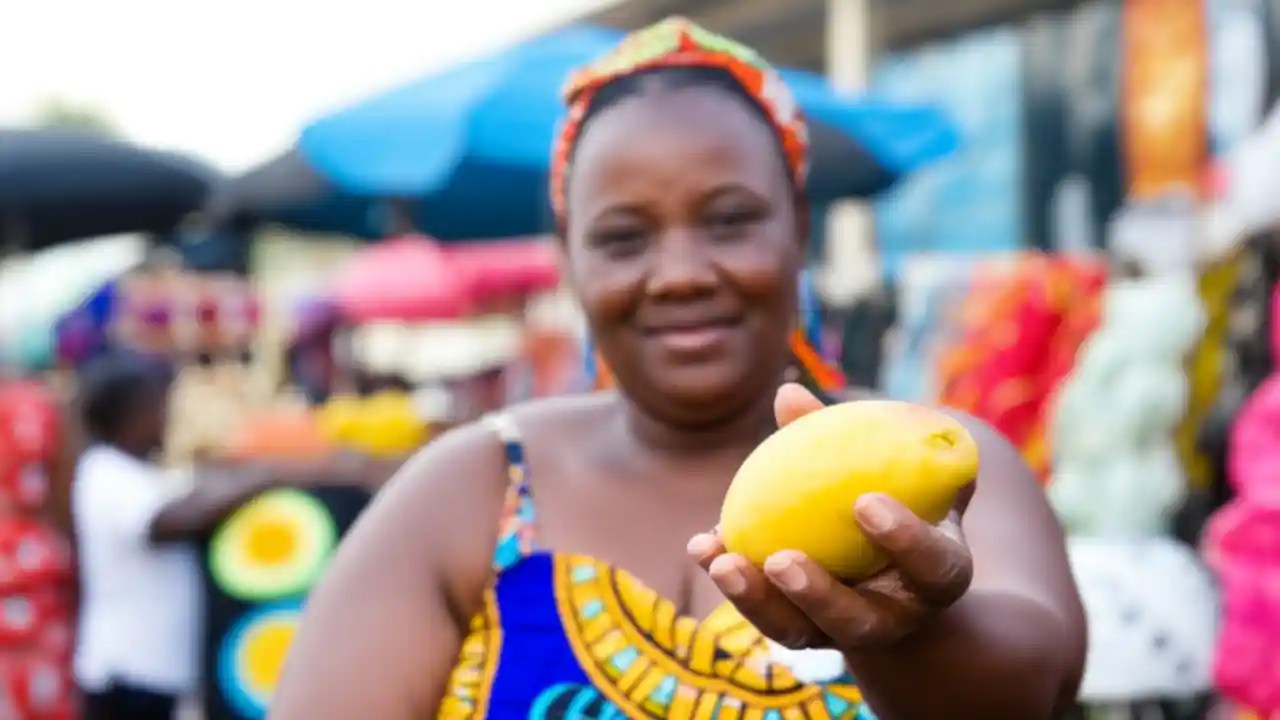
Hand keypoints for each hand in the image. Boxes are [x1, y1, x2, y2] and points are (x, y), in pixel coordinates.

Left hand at [687, 383, 974, 651]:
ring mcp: (843, 632)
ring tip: (722, 560)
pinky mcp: (801, 632)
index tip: (866, 501)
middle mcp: (895, 617)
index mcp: (937, 575)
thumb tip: (786, 394)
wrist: (895, 571)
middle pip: (858, 622)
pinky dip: (733, 581)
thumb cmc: (900, 495)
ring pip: (800, 630)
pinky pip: (764, 613)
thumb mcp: (896, 467)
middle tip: (782, 560)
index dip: (905, 539)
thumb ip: (856, 435)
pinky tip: (702, 545)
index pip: (933, 566)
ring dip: (756, 600)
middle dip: (818, 595)